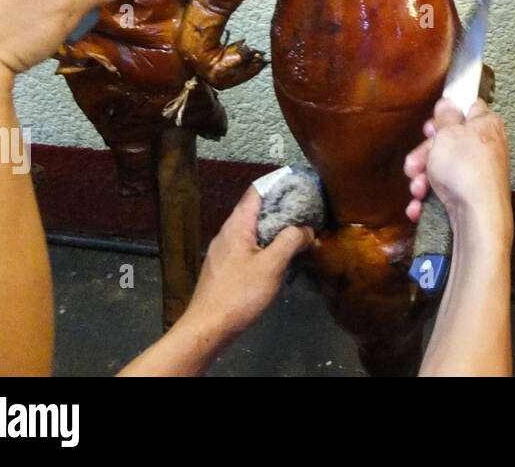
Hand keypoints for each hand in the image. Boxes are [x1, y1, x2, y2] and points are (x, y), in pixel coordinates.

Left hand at [180, 186, 313, 344]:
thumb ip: (290, 241)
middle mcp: (227, 233)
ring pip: (253, 231)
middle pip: (256, 211)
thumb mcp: (271, 265)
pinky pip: (248, 248)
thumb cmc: (239, 293)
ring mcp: (224, 252)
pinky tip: (280, 259)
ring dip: (275, 230)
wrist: (207, 329)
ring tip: (298, 234)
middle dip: (281, 209)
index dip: (278, 184)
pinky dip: (266, 246)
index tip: (300, 185)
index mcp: (237, 225)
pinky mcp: (225, 269)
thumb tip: (305, 229)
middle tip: (307, 211)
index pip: (257, 192)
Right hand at [404, 98, 510, 235]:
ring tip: (417, 188)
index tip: (432, 127)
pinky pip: (446, 189)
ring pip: (442, 168)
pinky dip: (430, 197)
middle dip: (425, 154)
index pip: (468, 107)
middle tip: (414, 163)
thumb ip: (446, 116)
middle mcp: (485, 146)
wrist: (478, 215)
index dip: (446, 115)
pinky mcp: (470, 193)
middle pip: (448, 142)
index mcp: (485, 124)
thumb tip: (448, 102)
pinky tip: (419, 205)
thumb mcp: (448, 133)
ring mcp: (478, 171)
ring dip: (423, 178)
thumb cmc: (465, 169)